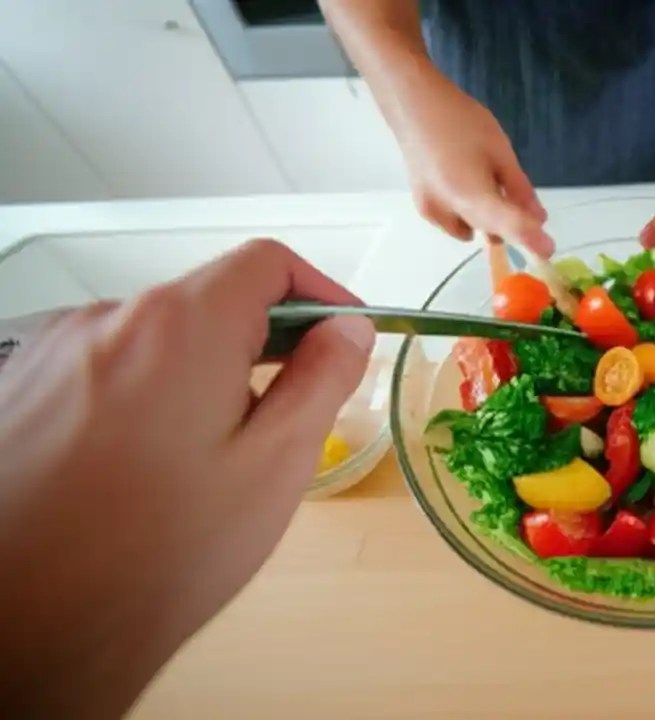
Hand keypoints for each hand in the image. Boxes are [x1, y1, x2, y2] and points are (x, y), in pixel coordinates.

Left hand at [0, 240, 373, 717]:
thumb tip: (346, 332)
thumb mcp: (275, 465)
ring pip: (152, 341)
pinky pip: (100, 372)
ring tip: (202, 463)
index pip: (265, 262)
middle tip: (286, 414)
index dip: (319, 292)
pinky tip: (141, 470)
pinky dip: (137, 399)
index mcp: (181, 325)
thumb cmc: (156, 556)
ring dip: (193, 376)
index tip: (343, 331)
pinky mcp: (18, 390)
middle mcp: (107, 322)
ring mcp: (53, 354)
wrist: (34, 627)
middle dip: (258, 345)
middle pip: (205, 301)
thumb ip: (321, 380)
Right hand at [396, 72, 552, 256]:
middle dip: (512, 224)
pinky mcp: (425, 210)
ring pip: (475, 229)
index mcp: (470, 194)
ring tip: (486, 181)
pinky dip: (470, 214)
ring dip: (490, 219)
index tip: (548, 249)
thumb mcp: (500, 151)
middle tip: (524, 204)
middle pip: (491, 231)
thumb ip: (519, 189)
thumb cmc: (461, 121)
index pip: (507, 226)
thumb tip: (539, 219)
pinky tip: (466, 185)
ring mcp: (433, 214)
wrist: (414, 106)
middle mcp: (448, 212)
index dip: (531, 241)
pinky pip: (457, 223)